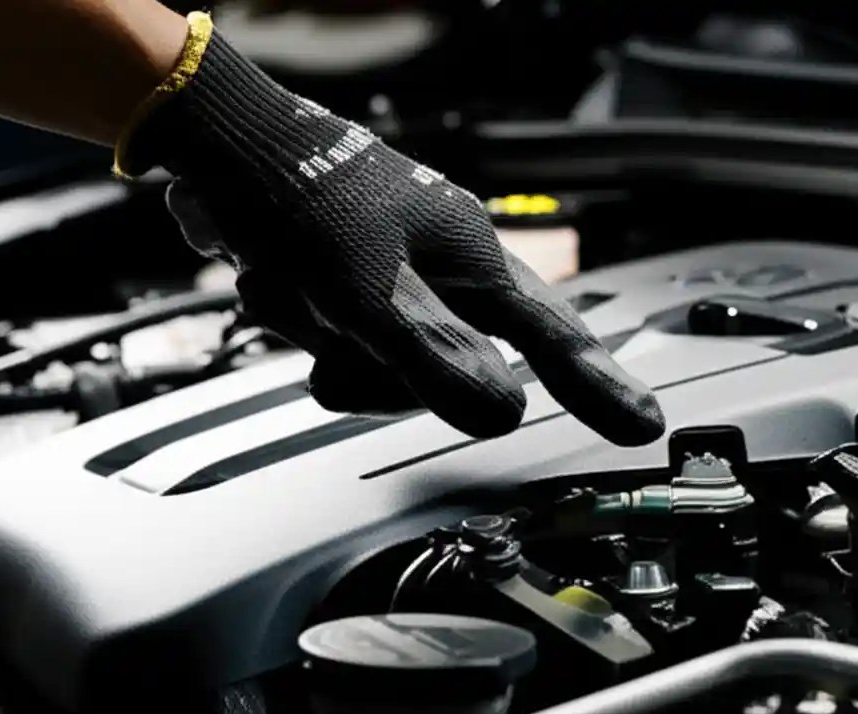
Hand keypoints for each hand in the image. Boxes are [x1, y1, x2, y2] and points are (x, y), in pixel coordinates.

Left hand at [124, 13, 664, 444]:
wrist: (215, 144)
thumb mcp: (369, 287)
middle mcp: (441, 263)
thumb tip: (499, 414)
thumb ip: (435, 356)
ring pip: (387, 359)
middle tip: (348, 350)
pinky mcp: (347, 278)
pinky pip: (342, 340)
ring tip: (297, 290)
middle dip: (390, 372)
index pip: (553, 336)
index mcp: (469, 255)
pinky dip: (306, 326)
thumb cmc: (299, 190)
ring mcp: (393, 271)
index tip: (642, 425)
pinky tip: (277, 288)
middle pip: (454, 365)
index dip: (599, 386)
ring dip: (331, 340)